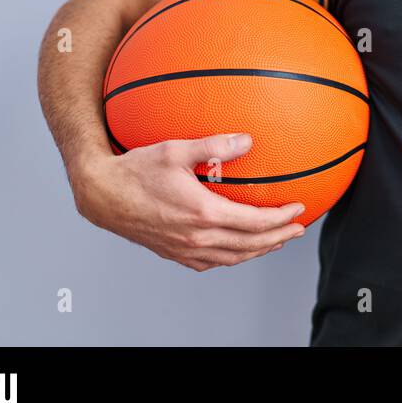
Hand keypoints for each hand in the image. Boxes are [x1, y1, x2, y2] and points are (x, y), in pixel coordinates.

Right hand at [73, 132, 306, 271]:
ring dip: (259, 250)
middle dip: (279, 237)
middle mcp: (196, 237)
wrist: (101, 195)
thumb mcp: (176, 150)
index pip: (255, 222)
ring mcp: (184, 249)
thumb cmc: (136, 169)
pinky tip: (239, 248)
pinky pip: (211, 262)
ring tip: (278, 240)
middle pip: (250, 245)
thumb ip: (214, 144)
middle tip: (300, 229)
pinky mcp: (173, 253)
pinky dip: (233, 257)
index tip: (300, 209)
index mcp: (202, 213)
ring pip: (233, 257)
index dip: (281, 218)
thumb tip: (248, 140)